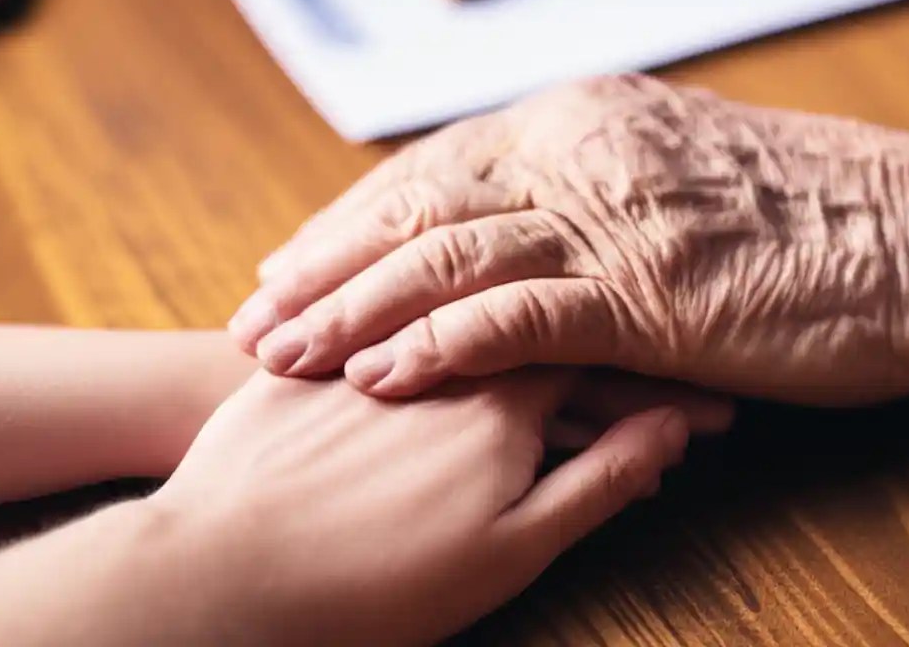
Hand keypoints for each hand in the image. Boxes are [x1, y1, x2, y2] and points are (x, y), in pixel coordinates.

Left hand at [145, 369, 715, 645]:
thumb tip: (671, 428)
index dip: (644, 377)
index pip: (593, 356)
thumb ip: (597, 479)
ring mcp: (370, 344)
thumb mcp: (510, 550)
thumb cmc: (379, 583)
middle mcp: (439, 348)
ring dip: (503, 341)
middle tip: (631, 379)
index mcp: (500, 395)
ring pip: (454, 324)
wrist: (220, 578)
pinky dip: (413, 347)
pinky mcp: (307, 357)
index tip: (688, 396)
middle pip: (529, 327)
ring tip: (535, 374)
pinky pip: (377, 332)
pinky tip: (420, 361)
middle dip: (585, 353)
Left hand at [230, 74, 908, 404]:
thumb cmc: (805, 223)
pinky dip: (441, 345)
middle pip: (418, 207)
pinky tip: (380, 374)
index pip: (433, 169)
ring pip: (448, 257)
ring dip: (356, 308)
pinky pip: (517, 314)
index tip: (292, 261)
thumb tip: (522, 223)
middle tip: (258, 315)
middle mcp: (579, 153)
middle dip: (326, 266)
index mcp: (580, 121)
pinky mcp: (646, 286)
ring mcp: (610, 215)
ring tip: (285, 351)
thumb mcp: (677, 177)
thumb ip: (591, 190)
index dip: (353, 222)